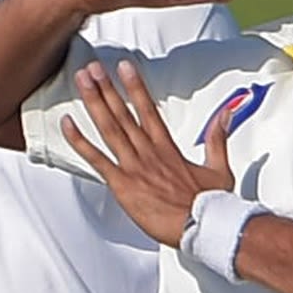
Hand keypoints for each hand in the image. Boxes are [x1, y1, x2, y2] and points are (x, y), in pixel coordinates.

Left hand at [62, 59, 233, 244]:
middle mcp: (148, 152)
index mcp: (167, 148)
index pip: (148, 109)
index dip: (135, 86)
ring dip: (94, 102)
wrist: (203, 225)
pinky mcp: (123, 184)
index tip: (125, 68)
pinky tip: (68, 124)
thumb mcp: (219, 167)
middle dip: (106, 88)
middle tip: (92, 68)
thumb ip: (218, 137)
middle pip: (123, 113)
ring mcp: (134, 166)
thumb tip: (225, 115)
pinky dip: (80, 141)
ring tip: (82, 82)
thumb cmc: (210, 204)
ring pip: (109, 127)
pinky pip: (97, 159)